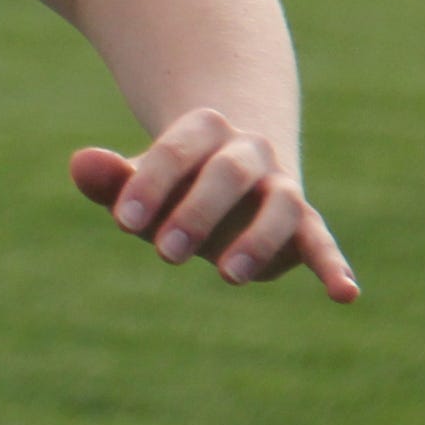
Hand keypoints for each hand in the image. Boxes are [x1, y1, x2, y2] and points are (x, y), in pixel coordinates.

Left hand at [71, 110, 358, 300]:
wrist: (234, 169)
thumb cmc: (174, 183)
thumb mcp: (140, 180)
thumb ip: (111, 178)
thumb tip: (79, 163)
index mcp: (204, 130)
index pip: (176, 151)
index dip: (149, 184)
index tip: (121, 222)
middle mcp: (249, 152)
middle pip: (228, 172)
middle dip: (196, 211)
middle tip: (164, 253)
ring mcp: (280, 186)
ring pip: (280, 202)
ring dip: (257, 238)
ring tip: (228, 275)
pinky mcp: (302, 226)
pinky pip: (321, 241)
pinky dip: (334, 266)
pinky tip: (345, 294)